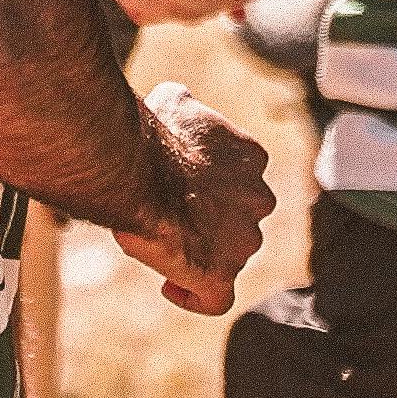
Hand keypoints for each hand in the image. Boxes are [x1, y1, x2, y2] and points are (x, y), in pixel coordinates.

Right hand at [114, 81, 272, 312]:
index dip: (210, 187)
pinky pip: (215, 298)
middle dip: (207, 222)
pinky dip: (195, 296)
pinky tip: (171, 285)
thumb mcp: (171, 101)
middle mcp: (258, 201)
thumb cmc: (151, 134)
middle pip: (238, 221)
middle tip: (167, 216)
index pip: (239, 180)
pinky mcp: (219, 274)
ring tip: (159, 244)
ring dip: (199, 253)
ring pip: (228, 256)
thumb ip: (183, 106)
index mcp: (252, 159)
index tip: (180, 188)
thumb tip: (172, 99)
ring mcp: (242, 241)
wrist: (138, 169)